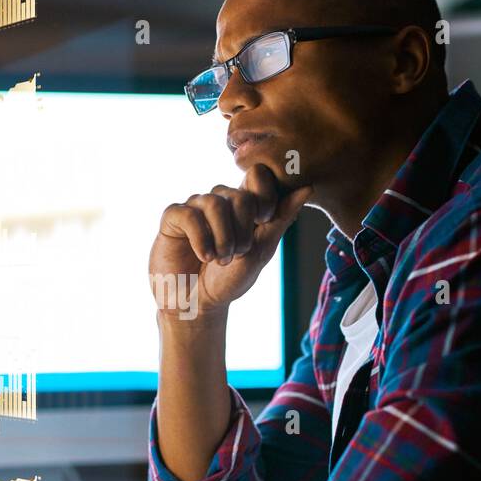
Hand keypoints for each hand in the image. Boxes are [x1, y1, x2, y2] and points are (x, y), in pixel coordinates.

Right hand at [149, 164, 311, 318]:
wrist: (197, 304)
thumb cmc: (229, 279)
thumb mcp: (261, 251)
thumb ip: (281, 219)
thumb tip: (307, 188)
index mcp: (244, 204)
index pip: (258, 175)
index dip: (264, 196)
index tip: (263, 222)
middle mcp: (220, 200)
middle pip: (240, 195)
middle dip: (244, 231)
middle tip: (238, 253)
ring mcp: (195, 207)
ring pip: (214, 203)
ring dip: (223, 238)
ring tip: (220, 259)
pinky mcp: (173, 217)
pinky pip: (189, 215)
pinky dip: (201, 239)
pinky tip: (203, 256)